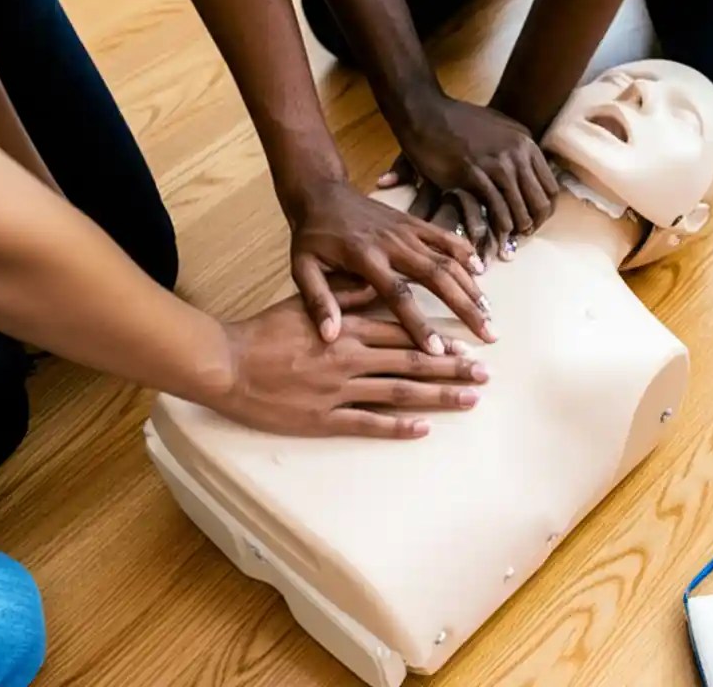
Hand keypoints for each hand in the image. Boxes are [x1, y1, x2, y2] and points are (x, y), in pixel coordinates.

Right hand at [201, 299, 488, 437]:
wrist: (227, 363)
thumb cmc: (263, 332)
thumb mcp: (306, 301)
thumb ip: (344, 294)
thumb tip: (378, 285)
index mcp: (349, 329)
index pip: (406, 333)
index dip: (440, 340)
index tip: (468, 345)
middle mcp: (352, 358)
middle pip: (413, 362)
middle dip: (453, 368)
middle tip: (485, 375)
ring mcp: (340, 390)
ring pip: (400, 392)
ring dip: (439, 396)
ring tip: (470, 399)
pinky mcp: (324, 418)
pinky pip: (368, 423)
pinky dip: (398, 426)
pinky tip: (424, 428)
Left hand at [284, 179, 494, 352]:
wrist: (321, 193)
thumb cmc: (312, 237)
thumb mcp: (302, 267)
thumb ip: (317, 300)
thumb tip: (330, 336)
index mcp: (365, 258)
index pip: (397, 295)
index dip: (418, 323)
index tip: (435, 351)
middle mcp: (392, 243)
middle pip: (437, 277)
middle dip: (465, 306)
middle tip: (487, 334)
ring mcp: (406, 230)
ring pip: (448, 259)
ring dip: (472, 286)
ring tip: (490, 314)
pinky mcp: (414, 221)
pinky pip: (445, 237)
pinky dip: (466, 253)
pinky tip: (482, 273)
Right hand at [380, 94, 558, 258]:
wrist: (428, 112)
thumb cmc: (460, 121)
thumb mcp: (499, 127)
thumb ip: (516, 147)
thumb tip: (528, 169)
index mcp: (526, 143)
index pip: (550, 186)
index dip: (546, 209)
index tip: (537, 220)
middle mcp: (516, 154)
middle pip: (539, 201)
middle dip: (535, 223)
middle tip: (525, 235)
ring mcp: (496, 164)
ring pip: (519, 208)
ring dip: (516, 229)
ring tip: (510, 240)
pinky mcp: (473, 174)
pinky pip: (496, 207)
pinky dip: (499, 225)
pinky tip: (496, 233)